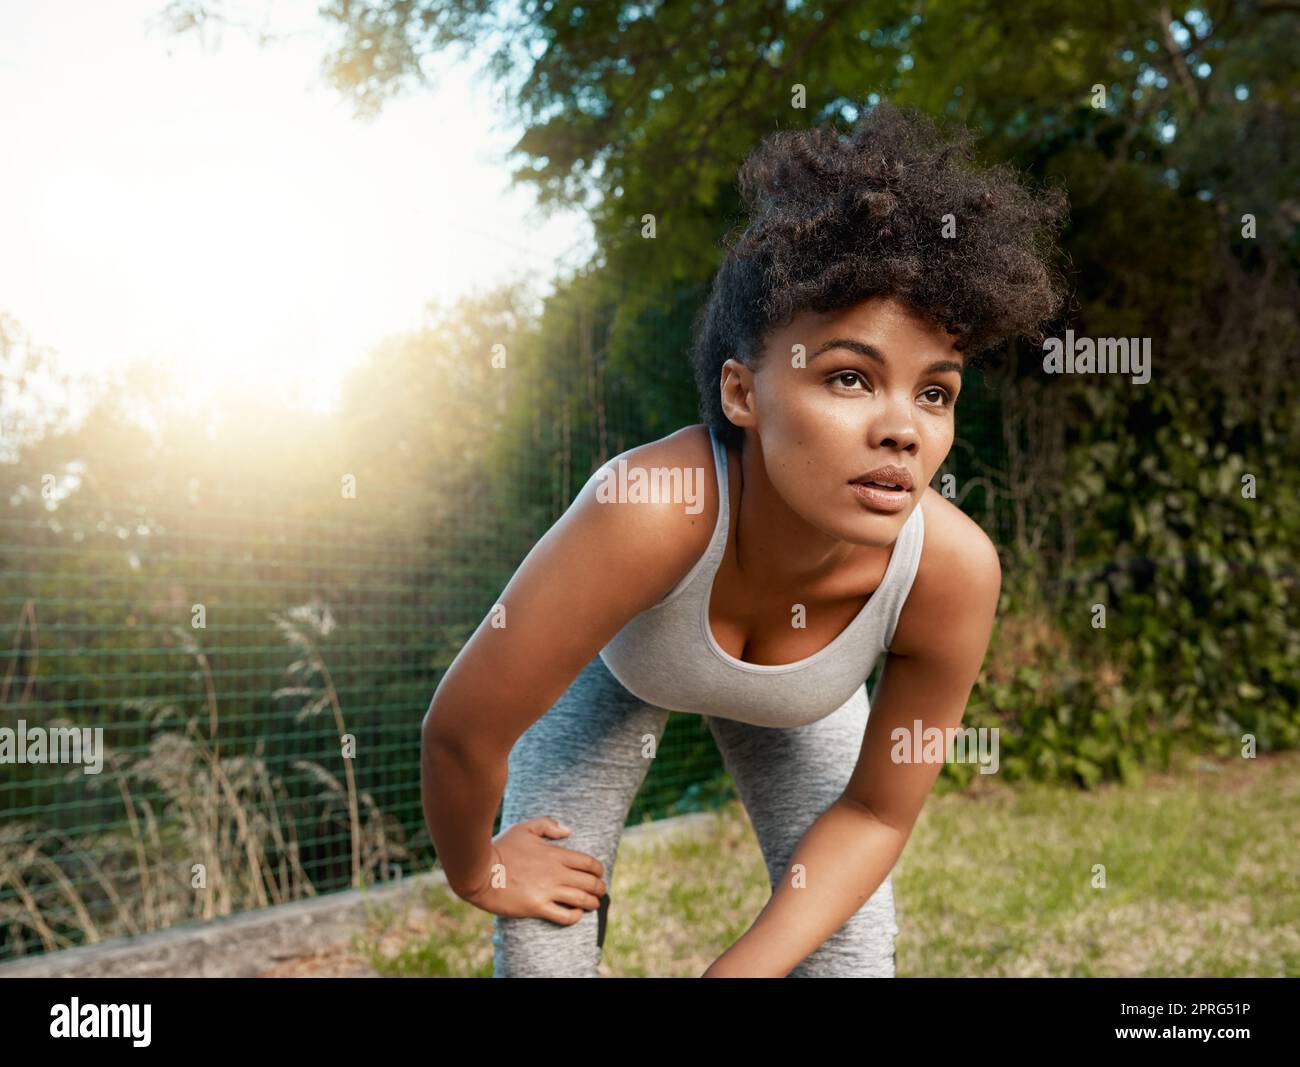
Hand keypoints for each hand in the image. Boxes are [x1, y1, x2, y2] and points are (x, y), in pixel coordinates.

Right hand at [456, 816, 606, 923]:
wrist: (480, 872)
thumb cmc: (501, 848)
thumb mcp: (524, 828)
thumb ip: (548, 825)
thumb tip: (568, 831)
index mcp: (555, 854)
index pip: (588, 863)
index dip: (599, 869)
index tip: (599, 873)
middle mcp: (556, 873)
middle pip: (590, 883)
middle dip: (600, 888)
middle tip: (600, 890)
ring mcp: (547, 891)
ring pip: (582, 900)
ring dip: (592, 903)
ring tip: (593, 904)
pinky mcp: (537, 907)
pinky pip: (564, 916)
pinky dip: (575, 916)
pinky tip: (576, 913)